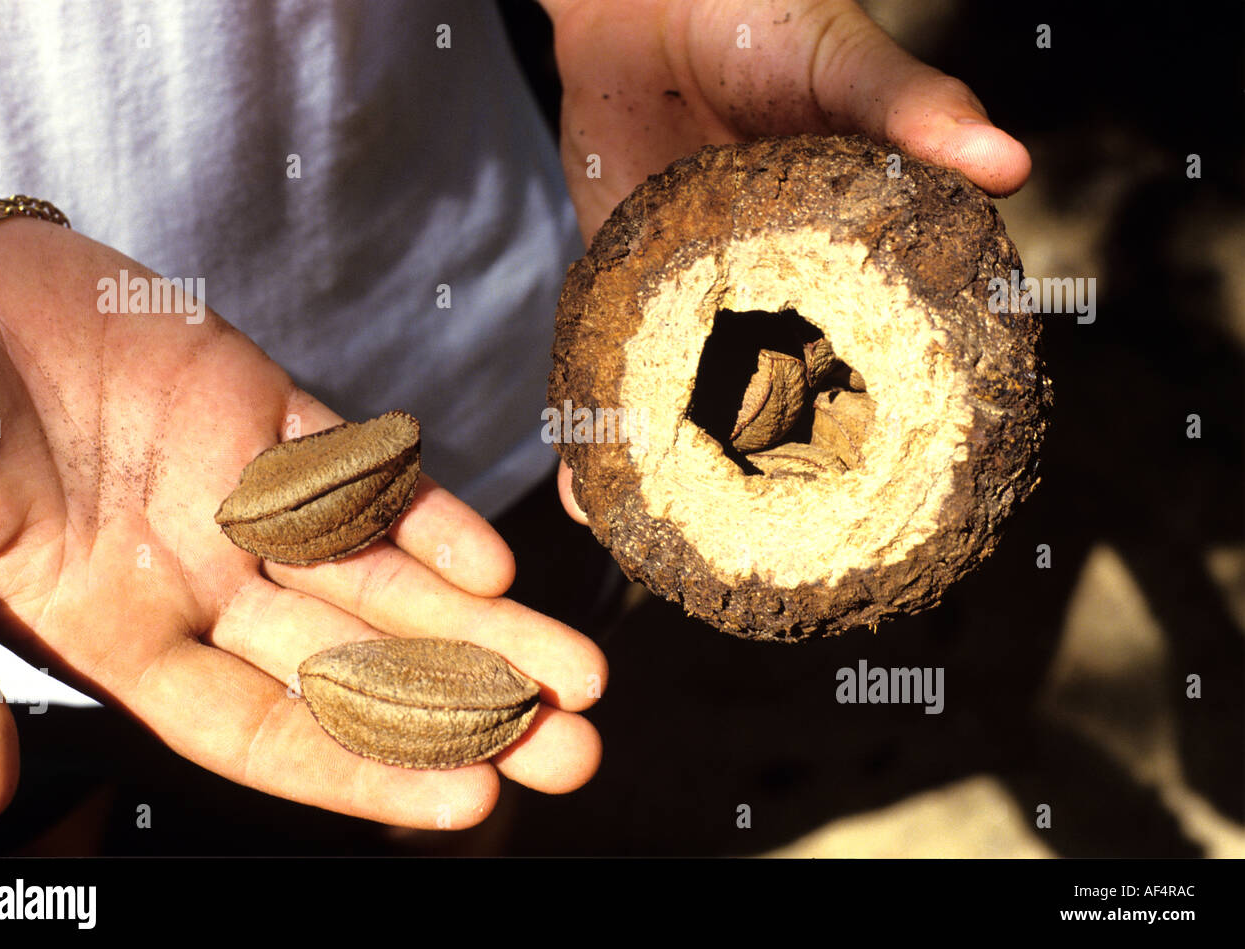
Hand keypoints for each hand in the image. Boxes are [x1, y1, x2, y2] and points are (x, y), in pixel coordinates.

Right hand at [0, 219, 604, 827]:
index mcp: (118, 630)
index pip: (262, 728)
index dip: (360, 767)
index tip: (466, 801)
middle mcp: (197, 576)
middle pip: (353, 663)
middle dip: (461, 705)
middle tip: (570, 748)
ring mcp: (239, 492)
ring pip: (381, 575)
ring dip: (479, 622)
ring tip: (577, 672)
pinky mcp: (262, 406)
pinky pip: (357, 467)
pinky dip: (422, 510)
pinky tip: (492, 559)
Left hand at [544, 0, 1031, 514]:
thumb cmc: (760, 10)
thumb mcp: (841, 57)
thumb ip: (913, 107)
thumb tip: (1011, 162)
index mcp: (850, 259)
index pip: (886, 358)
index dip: (895, 435)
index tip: (904, 521)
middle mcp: (780, 296)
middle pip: (788, 408)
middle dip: (779, 489)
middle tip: (781, 574)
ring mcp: (701, 302)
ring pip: (696, 408)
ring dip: (680, 480)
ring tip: (671, 557)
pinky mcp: (630, 290)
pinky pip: (616, 371)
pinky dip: (600, 423)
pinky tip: (585, 486)